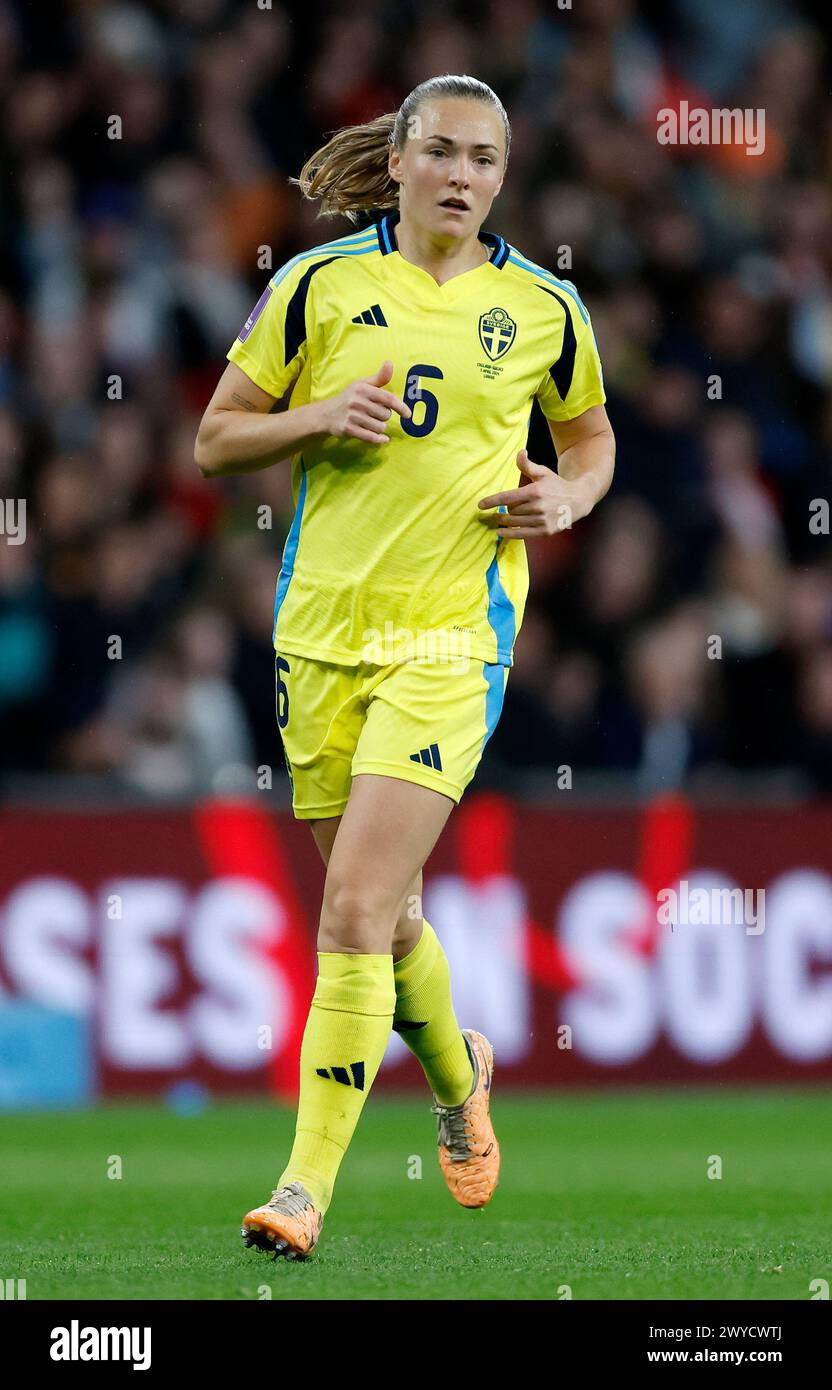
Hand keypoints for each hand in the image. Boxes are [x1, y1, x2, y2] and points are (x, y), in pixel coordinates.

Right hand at [319, 360, 410, 444]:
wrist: (326, 413)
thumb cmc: (349, 398)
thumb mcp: (362, 385)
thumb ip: (379, 378)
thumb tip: (390, 363)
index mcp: (363, 389)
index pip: (388, 398)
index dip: (401, 407)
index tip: (408, 414)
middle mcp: (357, 402)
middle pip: (385, 415)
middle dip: (385, 417)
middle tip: (375, 414)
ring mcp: (352, 416)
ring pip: (380, 427)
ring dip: (380, 428)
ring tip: (371, 423)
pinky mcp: (349, 429)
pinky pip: (371, 437)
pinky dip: (379, 439)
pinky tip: (383, 439)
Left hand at [478, 448, 594, 537]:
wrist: (577, 501)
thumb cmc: (556, 485)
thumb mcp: (543, 473)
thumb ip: (527, 465)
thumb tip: (520, 452)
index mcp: (535, 491)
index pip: (508, 498)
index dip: (492, 501)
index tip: (480, 505)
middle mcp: (538, 507)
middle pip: (510, 511)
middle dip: (505, 510)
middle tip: (503, 510)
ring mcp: (542, 520)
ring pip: (515, 522)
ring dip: (506, 521)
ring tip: (500, 519)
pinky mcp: (545, 531)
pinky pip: (522, 534)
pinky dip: (509, 534)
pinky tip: (500, 533)